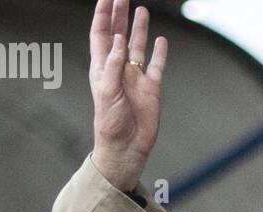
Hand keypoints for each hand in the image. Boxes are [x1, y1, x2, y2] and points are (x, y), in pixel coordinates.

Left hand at [88, 0, 167, 190]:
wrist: (125, 148)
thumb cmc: (110, 125)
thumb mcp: (107, 94)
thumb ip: (113, 66)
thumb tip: (119, 40)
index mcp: (103, 70)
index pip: (101, 37)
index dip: (102, 17)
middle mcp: (119, 70)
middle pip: (119, 36)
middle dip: (119, 16)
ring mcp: (135, 77)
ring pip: (138, 46)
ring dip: (139, 28)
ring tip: (140, 9)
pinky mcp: (151, 87)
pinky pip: (156, 64)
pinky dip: (159, 52)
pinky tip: (161, 40)